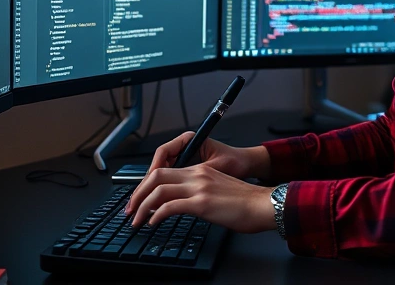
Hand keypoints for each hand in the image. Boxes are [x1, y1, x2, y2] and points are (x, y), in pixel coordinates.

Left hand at [125, 131, 269, 215]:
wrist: (264, 204)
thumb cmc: (247, 202)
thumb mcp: (219, 190)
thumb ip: (201, 193)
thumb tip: (185, 206)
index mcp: (201, 171)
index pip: (165, 171)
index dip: (147, 185)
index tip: (140, 200)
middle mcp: (197, 175)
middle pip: (156, 176)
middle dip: (138, 193)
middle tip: (131, 210)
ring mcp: (199, 187)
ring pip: (158, 189)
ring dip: (142, 206)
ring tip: (137, 220)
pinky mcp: (202, 202)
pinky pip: (170, 206)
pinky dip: (156, 214)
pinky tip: (153, 223)